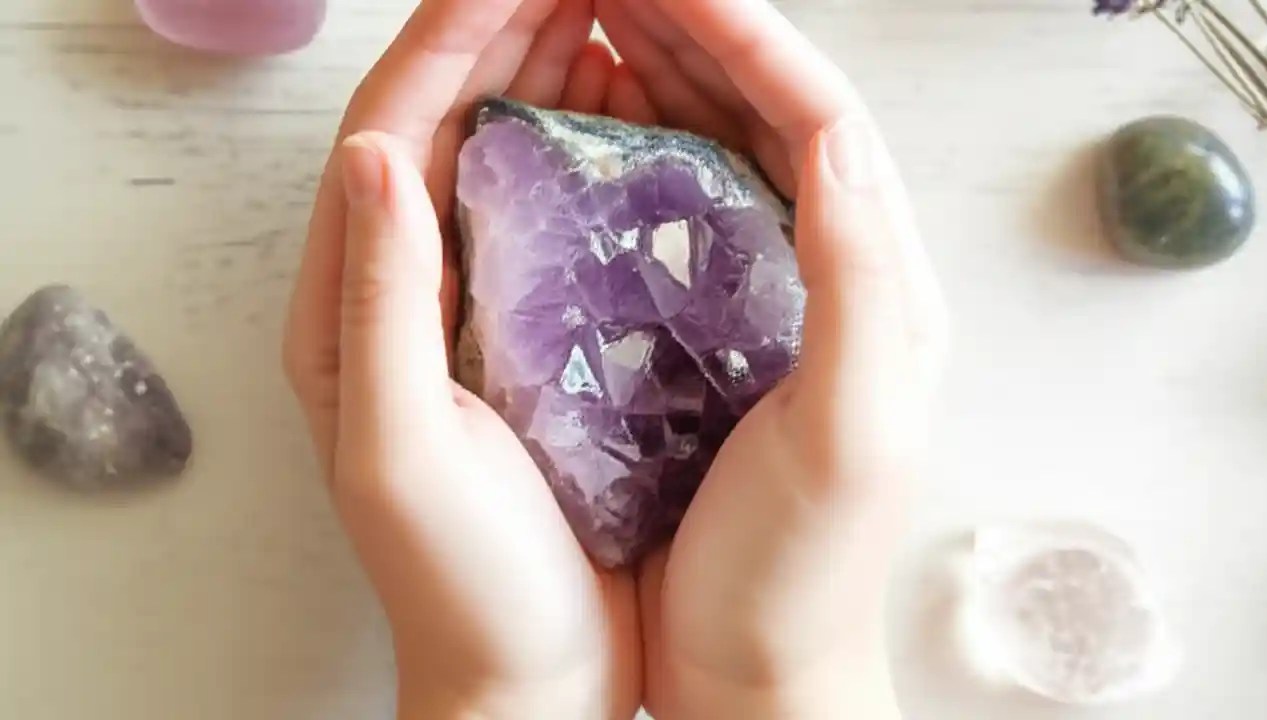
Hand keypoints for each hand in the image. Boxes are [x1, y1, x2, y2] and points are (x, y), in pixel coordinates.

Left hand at [282, 2, 639, 717]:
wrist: (525, 675)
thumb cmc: (461, 584)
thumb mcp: (403, 450)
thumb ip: (380, 301)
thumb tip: (379, 151)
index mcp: (352, 309)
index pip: (391, 132)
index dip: (450, 35)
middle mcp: (398, 292)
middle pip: (440, 120)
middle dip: (504, 26)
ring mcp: (465, 306)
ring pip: (494, 153)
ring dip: (543, 70)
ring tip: (608, 12)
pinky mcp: (524, 331)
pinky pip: (542, 209)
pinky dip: (580, 144)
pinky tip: (628, 113)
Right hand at [596, 1, 948, 716]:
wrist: (757, 671)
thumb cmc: (799, 572)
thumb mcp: (851, 432)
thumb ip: (857, 287)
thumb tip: (835, 140)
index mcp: (881, 288)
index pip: (822, 120)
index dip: (748, 40)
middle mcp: (839, 279)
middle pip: (776, 116)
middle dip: (697, 35)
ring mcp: (778, 302)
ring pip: (729, 152)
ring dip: (669, 77)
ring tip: (599, 23)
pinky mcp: (722, 333)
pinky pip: (690, 210)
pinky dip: (644, 151)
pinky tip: (597, 129)